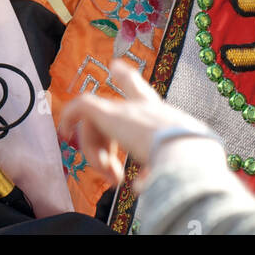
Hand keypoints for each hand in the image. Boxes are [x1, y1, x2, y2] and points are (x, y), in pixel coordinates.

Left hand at [58, 59, 222, 184]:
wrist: (188, 155)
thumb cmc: (190, 166)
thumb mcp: (175, 166)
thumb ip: (154, 174)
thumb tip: (139, 187)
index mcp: (164, 117)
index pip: (141, 90)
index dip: (127, 79)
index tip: (115, 67)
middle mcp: (146, 106)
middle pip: (114, 107)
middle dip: (106, 142)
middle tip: (114, 176)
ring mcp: (128, 108)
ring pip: (98, 122)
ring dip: (99, 154)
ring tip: (112, 177)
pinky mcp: (110, 112)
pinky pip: (82, 106)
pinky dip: (70, 117)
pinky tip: (63, 132)